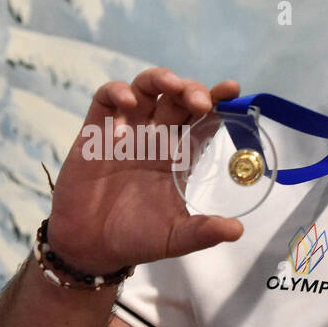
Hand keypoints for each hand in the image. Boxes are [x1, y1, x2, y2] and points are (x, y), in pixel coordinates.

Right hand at [46, 68, 243, 273]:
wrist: (90, 247)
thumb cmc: (134, 239)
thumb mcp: (174, 237)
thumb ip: (203, 231)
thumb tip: (237, 231)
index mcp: (178, 156)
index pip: (202, 121)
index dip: (217, 102)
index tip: (232, 90)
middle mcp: (155, 137)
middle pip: (178, 98)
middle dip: (192, 90)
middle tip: (201, 102)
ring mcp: (126, 131)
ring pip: (146, 88)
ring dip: (159, 79)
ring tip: (170, 86)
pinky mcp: (95, 131)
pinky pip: (106, 99)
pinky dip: (117, 93)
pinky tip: (127, 104)